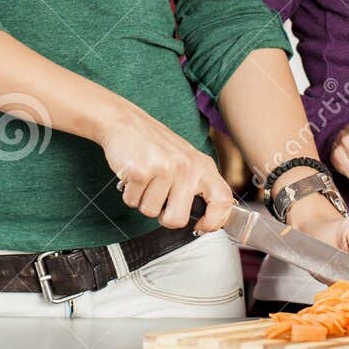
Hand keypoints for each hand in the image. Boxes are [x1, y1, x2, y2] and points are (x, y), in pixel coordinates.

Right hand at [99, 106, 235, 232]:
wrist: (125, 122)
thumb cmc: (154, 144)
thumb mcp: (186, 159)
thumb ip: (198, 184)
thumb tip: (205, 218)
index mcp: (203, 165)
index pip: (223, 200)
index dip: (214, 221)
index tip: (201, 226)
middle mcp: (187, 167)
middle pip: (178, 218)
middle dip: (164, 217)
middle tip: (159, 201)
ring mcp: (164, 168)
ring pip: (150, 212)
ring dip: (143, 201)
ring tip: (145, 179)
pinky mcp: (141, 170)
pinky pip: (132, 201)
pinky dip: (129, 193)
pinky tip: (133, 175)